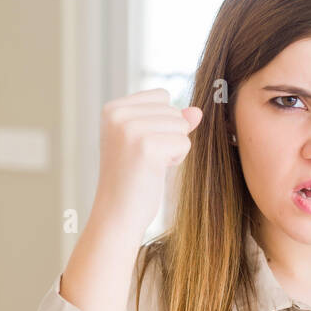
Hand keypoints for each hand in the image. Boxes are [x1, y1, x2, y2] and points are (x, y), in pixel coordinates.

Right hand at [90, 88, 202, 250]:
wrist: (117, 214)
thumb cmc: (132, 180)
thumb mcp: (149, 142)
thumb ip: (171, 121)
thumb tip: (197, 111)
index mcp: (113, 108)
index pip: (162, 96)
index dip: (162, 123)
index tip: (141, 146)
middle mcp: (118, 114)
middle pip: (173, 110)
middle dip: (168, 137)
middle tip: (144, 160)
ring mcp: (131, 129)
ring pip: (181, 125)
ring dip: (173, 149)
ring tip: (149, 166)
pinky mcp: (146, 146)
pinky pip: (184, 142)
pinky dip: (176, 159)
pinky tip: (155, 172)